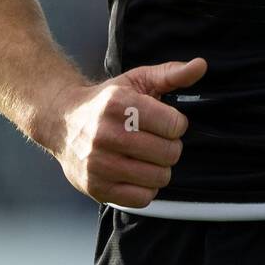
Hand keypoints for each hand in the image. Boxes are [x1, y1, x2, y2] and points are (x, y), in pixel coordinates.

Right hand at [52, 58, 207, 206]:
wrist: (63, 121)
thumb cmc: (106, 100)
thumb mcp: (137, 80)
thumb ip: (171, 73)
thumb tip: (200, 65)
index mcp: (119, 104)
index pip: (173, 124)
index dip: (176, 124)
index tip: (166, 122)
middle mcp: (106, 133)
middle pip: (168, 153)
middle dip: (170, 147)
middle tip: (158, 141)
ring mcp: (99, 163)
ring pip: (157, 177)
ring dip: (160, 168)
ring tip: (148, 157)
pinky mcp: (96, 187)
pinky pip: (142, 198)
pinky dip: (146, 188)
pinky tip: (137, 173)